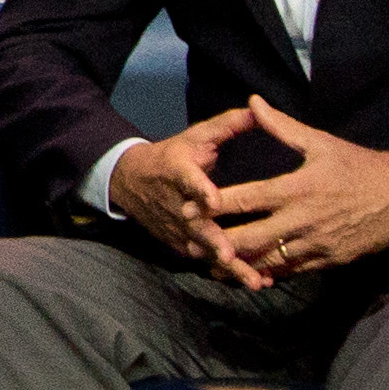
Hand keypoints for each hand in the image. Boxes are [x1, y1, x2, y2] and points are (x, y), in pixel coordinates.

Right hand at [101, 114, 256, 275]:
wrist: (131, 181)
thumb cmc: (173, 156)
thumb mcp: (195, 136)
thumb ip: (227, 125)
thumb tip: (257, 108)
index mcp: (179, 172)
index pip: (189, 181)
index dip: (201, 191)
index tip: (215, 201)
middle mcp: (177, 205)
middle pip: (197, 226)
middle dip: (214, 242)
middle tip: (229, 255)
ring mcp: (178, 229)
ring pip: (204, 249)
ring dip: (228, 265)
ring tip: (253, 280)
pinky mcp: (181, 244)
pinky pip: (206, 259)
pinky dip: (229, 272)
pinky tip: (255, 281)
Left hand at [199, 101, 388, 283]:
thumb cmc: (359, 166)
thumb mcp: (321, 142)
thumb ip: (282, 127)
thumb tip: (252, 103)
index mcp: (297, 188)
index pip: (247, 199)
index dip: (215, 206)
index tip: (190, 207)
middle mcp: (302, 220)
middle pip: (251, 238)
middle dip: (220, 242)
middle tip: (193, 242)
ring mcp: (315, 244)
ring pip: (269, 261)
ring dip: (240, 264)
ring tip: (214, 264)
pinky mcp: (327, 261)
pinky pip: (292, 271)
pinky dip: (270, 273)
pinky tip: (252, 274)